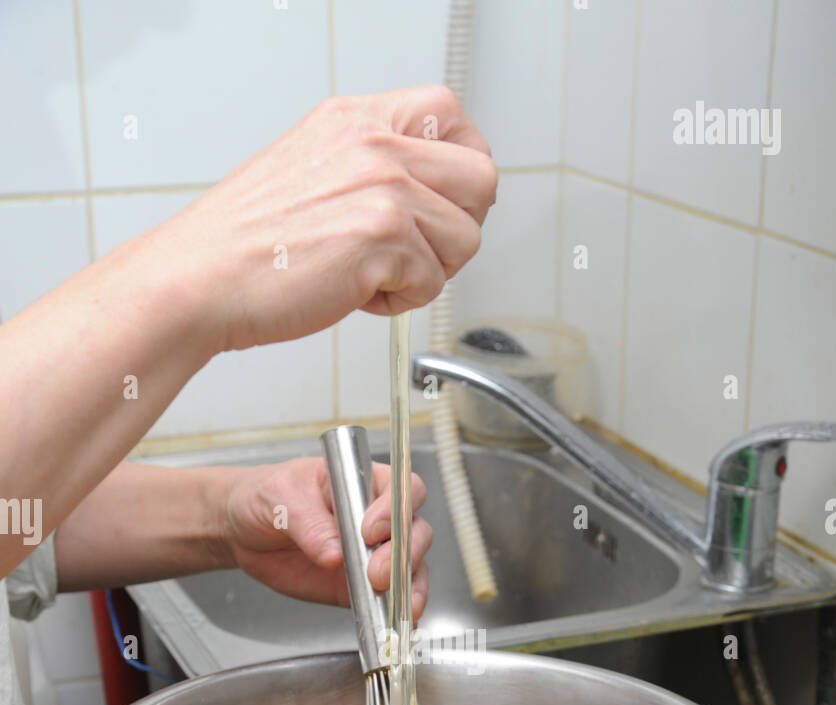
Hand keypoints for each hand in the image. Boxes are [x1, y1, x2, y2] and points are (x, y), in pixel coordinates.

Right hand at [147, 84, 496, 351]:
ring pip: (466, 238)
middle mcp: (374, 144)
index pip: (451, 116)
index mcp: (357, 118)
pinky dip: (398, 302)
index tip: (442, 201)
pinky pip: (431, 284)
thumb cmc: (244, 241)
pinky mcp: (383, 240)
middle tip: (419, 250)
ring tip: (375, 274)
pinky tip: (355, 293)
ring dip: (429, 270)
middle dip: (459, 226)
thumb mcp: (310, 166)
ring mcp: (383, 189)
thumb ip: (369, 164)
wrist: (199, 280)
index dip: (460, 167)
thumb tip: (424, 191)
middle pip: (480, 178)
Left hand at [219, 457, 431, 617]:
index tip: (369, 531)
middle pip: (415, 531)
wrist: (244, 532)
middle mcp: (379, 518)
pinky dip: (397, 613)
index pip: (401, 489)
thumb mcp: (280, 498)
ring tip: (399, 606)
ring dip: (408, 587)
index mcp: (363, 483)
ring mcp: (374, 554)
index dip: (394, 510)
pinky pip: (389, 599)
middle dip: (403, 554)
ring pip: (411, 567)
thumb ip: (309, 524)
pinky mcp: (362, 586)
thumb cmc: (265, 497)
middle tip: (377, 573)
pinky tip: (398, 623)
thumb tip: (334, 554)